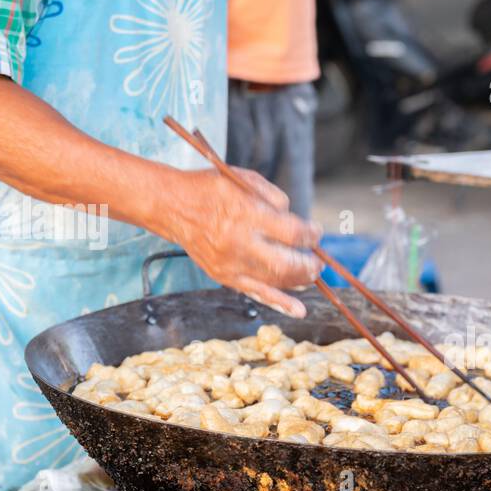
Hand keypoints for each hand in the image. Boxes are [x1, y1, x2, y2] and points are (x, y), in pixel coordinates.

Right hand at [163, 167, 323, 316]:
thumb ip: (275, 198)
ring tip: (311, 277)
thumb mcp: (245, 180)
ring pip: (275, 281)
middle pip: (286, 263)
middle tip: (318, 263)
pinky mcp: (223, 276)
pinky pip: (256, 293)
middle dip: (309, 265)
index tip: (315, 233)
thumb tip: (297, 225)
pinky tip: (297, 310)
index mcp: (247, 214)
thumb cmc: (212, 189)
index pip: (292, 233)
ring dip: (299, 281)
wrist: (172, 206)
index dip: (311, 235)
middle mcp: (239, 242)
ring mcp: (230, 263)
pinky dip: (279, 302)